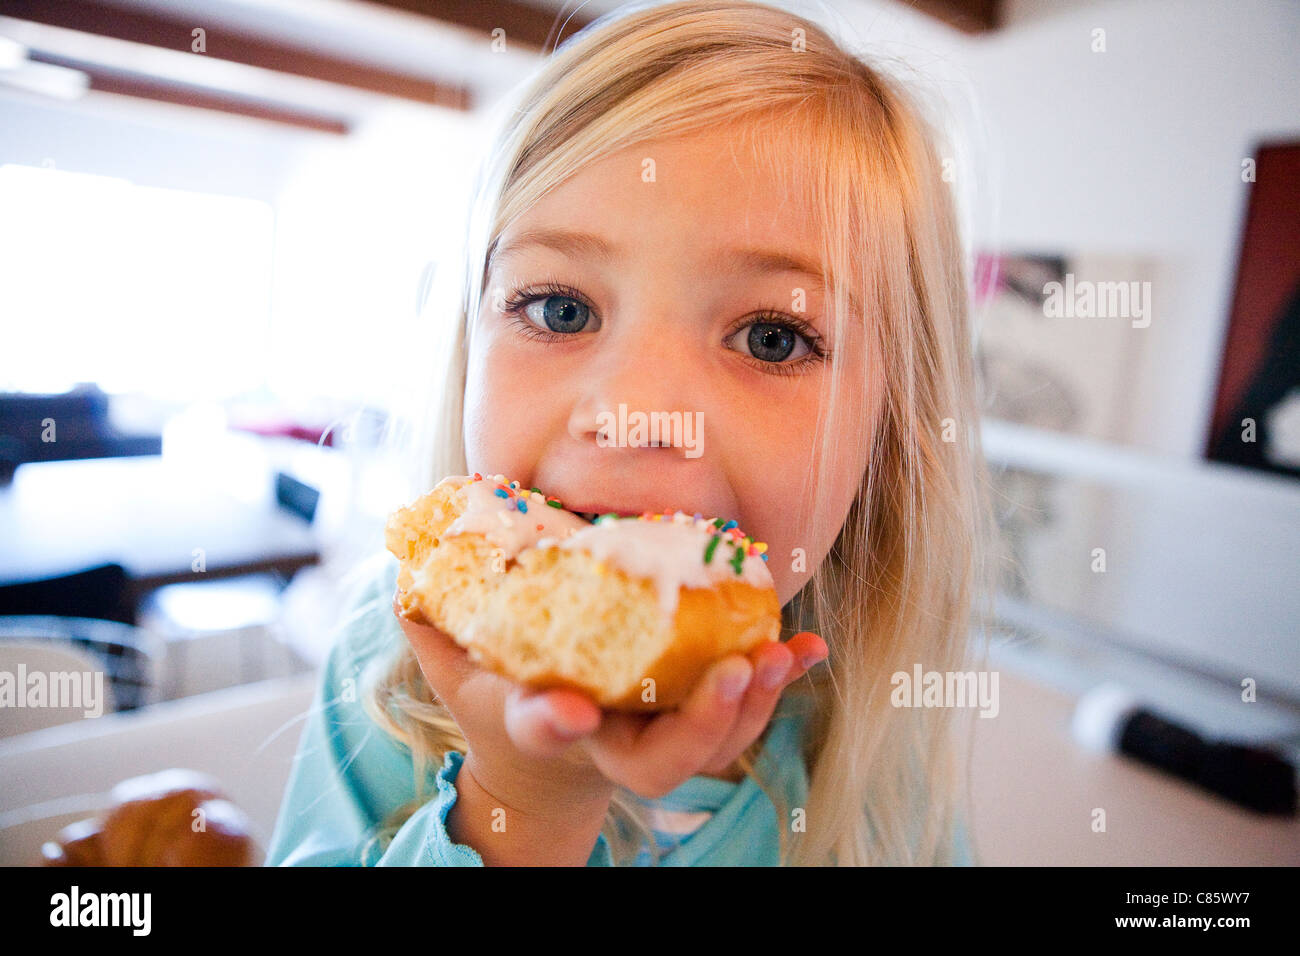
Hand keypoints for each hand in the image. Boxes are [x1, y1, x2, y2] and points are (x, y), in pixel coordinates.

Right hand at [393, 591, 827, 804]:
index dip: (553, 723)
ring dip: (755, 702)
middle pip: (657, 762)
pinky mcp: (693, 719)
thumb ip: (430, 618)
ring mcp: (656, 736)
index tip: (568, 709)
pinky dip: (781, 682)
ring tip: (782, 654)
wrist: (550, 755)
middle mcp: (608, 740)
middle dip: (699, 727)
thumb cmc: (500, 696)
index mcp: (542, 724)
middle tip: (734, 676)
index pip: (543, 730)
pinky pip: (743, 709)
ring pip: (712, 743)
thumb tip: (407, 566)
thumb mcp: (452, 662)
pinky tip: (809, 649)